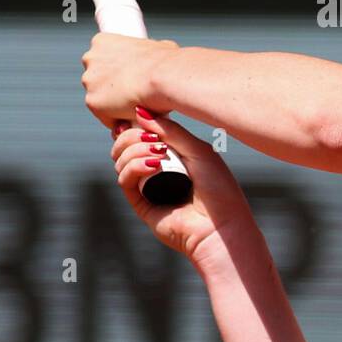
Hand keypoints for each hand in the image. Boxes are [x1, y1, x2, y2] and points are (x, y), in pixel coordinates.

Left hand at [81, 33, 177, 130]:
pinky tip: (135, 114)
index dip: (120, 72)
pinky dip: (119, 118)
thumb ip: (148, 54)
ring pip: (101, 99)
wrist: (164, 77)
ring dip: (116, 105)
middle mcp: (90, 58)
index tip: (132, 79)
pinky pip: (106, 116)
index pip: (105, 61)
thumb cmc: (165, 63)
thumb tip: (157, 59)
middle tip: (135, 94)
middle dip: (114, 89)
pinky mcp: (92, 102)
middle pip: (99, 80)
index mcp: (103, 41)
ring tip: (138, 105)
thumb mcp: (159, 48)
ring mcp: (89, 81)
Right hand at [111, 110, 254, 266]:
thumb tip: (140, 113)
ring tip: (158, 154)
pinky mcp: (141, 204)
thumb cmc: (218, 189)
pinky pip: (125, 180)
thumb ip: (171, 130)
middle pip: (126, 145)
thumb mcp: (199, 151)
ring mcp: (148, 187)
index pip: (143, 133)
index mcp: (174, 155)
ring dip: (134, 150)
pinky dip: (134, 167)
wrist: (221, 228)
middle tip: (150, 138)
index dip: (137, 123)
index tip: (140, 115)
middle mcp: (158, 169)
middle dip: (132, 135)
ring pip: (121, 160)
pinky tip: (153, 165)